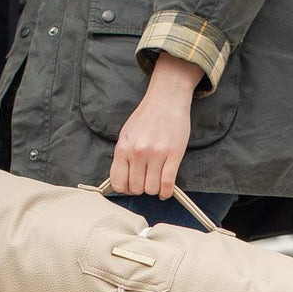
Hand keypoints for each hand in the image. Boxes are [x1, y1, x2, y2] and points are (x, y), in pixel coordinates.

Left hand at [110, 53, 204, 199]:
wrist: (166, 99)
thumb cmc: (146, 117)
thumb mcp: (126, 135)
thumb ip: (122, 157)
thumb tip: (122, 180)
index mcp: (123, 148)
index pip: (118, 183)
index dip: (125, 189)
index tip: (130, 186)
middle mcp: (138, 152)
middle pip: (136, 188)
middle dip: (141, 188)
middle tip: (146, 181)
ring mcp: (156, 154)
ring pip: (152, 188)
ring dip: (154, 190)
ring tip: (156, 181)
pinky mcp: (174, 154)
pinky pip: (168, 183)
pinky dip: (167, 192)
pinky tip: (166, 191)